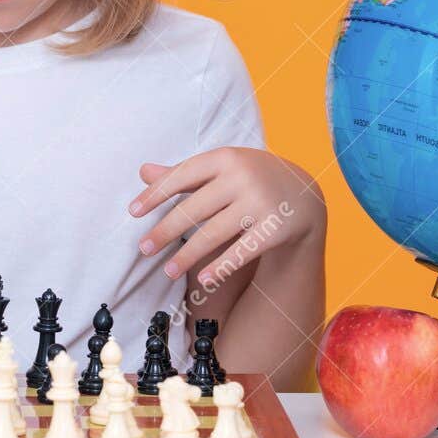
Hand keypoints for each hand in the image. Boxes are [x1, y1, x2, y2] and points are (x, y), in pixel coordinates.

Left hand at [128, 147, 325, 287]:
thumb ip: (183, 173)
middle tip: (143, 248)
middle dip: (165, 230)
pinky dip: (221, 267)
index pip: (183, 175)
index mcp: (225, 157)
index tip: (133, 212)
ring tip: (167, 271)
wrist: (304, 193)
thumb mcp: (221, 169)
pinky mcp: (276, 227)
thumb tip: (142, 171)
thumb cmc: (250, 179)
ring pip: (214, 234)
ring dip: (187, 255)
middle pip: (194, 208)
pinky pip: (242, 251)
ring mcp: (260, 202)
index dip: (156, 194)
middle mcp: (242, 176)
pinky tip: (202, 279)